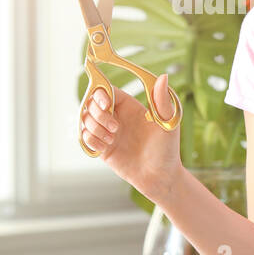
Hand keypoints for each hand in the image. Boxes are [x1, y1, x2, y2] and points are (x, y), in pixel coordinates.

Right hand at [81, 74, 183, 200]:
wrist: (160, 177)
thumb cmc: (167, 149)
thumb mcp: (168, 123)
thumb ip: (162, 101)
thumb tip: (163, 77)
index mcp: (130, 106)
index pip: (107, 90)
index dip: (101, 94)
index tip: (107, 105)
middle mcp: (116, 116)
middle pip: (91, 103)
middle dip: (98, 114)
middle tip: (115, 128)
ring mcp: (107, 132)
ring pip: (86, 119)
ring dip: (94, 128)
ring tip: (111, 139)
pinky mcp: (102, 147)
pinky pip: (85, 137)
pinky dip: (90, 140)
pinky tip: (105, 146)